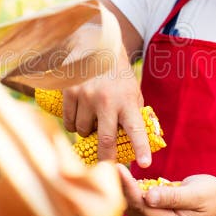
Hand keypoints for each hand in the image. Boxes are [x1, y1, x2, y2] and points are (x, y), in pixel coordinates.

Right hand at [62, 51, 150, 166]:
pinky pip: (69, 123)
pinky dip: (73, 126)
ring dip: (87, 133)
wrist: (96, 46)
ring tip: (92, 121)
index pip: (136, 129)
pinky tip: (79, 117)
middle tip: (106, 168)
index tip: (146, 164)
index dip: (141, 148)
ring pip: (83, 132)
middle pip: (105, 140)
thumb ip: (132, 115)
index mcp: (126, 101)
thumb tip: (133, 144)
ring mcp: (85, 97)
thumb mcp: (133, 92)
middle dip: (106, 159)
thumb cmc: (118, 75)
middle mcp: (106, 100)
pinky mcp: (69, 93)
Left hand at [116, 164, 215, 215]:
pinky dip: (129, 187)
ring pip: (131, 203)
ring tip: (109, 167)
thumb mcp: (196, 195)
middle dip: (119, 186)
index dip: (127, 186)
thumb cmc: (211, 197)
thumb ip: (172, 196)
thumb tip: (148, 196)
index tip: (118, 168)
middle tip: (107, 164)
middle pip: (130, 205)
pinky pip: (137, 200)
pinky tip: (122, 173)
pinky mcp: (154, 211)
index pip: (140, 204)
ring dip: (121, 186)